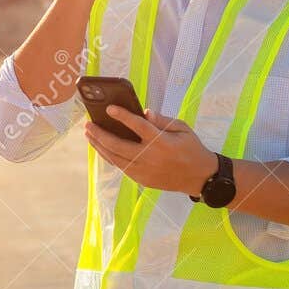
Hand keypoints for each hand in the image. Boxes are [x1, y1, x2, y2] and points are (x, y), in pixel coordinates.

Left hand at [85, 106, 218, 194]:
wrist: (200, 177)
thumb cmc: (191, 148)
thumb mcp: (183, 128)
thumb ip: (163, 120)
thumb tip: (145, 113)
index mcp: (162, 142)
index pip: (139, 127)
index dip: (123, 116)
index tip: (109, 108)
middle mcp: (150, 158)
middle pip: (118, 145)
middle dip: (100, 134)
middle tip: (88, 125)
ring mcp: (144, 171)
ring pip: (115, 158)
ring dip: (100, 146)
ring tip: (89, 135)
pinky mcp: (142, 180)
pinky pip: (121, 167)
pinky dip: (110, 157)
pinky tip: (102, 148)